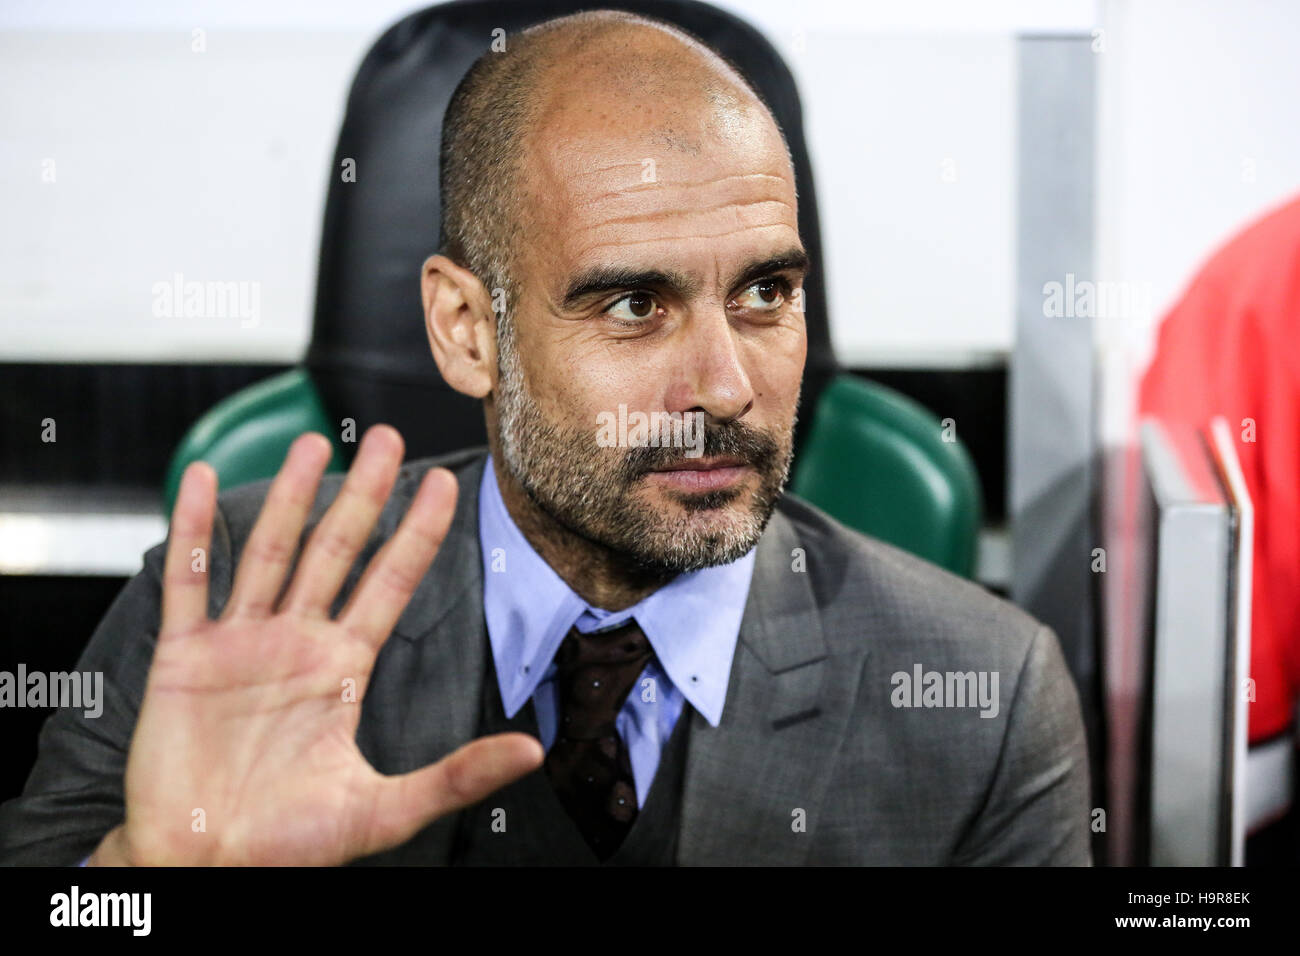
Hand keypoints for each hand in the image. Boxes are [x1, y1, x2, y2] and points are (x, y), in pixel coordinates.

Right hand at [89, 425, 542, 864]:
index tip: (444, 484)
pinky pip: (190, 582)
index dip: (417, 533)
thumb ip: (457, 776)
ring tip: (314, 443)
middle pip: (336, 551)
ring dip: (290, 496)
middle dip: (362, 494)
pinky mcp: (184, 657)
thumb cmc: (290, 844)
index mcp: (343, 669)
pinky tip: (203, 480)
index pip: (390, 583)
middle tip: (387, 438)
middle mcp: (296, 644)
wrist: (206, 867)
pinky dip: (193, 531)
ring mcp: (240, 645)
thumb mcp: (384, 809)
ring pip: (270, 552)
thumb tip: (532, 753)